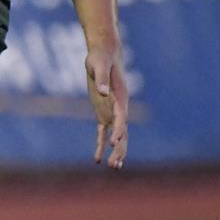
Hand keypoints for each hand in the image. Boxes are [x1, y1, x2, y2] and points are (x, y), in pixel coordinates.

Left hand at [87, 41, 129, 168]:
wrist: (103, 52)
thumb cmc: (100, 57)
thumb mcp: (98, 66)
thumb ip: (102, 78)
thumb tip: (103, 92)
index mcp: (120, 98)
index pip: (121, 118)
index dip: (119, 130)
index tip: (114, 142)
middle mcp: (119, 107)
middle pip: (122, 132)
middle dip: (119, 148)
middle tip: (115, 165)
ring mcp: (112, 111)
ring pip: (117, 135)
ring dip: (115, 151)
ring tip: (112, 167)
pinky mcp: (103, 112)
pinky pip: (103, 132)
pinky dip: (100, 144)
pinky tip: (97, 159)